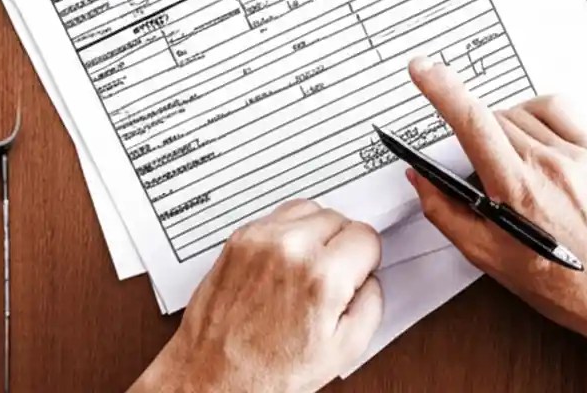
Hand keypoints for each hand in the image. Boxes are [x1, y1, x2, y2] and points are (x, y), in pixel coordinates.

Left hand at [130, 200, 383, 392]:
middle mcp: (291, 248)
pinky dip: (288, 234)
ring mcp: (260, 239)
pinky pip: (278, 217)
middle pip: (340, 218)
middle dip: (343, 245)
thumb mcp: (344, 349)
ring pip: (310, 210)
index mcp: (322, 277)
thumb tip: (370, 277)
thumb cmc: (270, 371)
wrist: (215, 375)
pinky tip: (284, 264)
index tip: (358, 272)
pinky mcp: (238, 238)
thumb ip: (371, 303)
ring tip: (308, 268)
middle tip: (332, 277)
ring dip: (316, 233)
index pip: (366, 235)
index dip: (366, 259)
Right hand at [405, 56, 586, 348]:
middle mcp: (548, 164)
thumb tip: (421, 178)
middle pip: (491, 118)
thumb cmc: (560, 282)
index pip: (471, 122)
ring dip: (502, 129)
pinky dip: (533, 115)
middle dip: (473, 137)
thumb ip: (446, 213)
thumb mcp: (489, 258)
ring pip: (518, 114)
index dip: (441, 89)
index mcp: (517, 190)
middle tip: (479, 175)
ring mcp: (575, 154)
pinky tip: (532, 139)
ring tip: (508, 165)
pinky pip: (555, 108)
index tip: (422, 69)